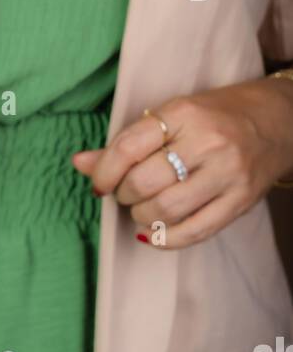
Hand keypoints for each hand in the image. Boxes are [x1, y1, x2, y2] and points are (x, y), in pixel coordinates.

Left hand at [71, 75, 292, 248]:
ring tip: (141, 208)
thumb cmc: (214, 115)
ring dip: (142, 216)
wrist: (276, 122)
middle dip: (124, 194)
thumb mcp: (172, 116)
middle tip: (123, 192)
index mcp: (184, 113)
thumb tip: (79, 163)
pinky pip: (196, 232)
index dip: (104, 170)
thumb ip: (126, 142)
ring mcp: (227, 175)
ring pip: (168, 210)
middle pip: (146, 182)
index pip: (129, 147)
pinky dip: (166, 239)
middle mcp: (207, 143)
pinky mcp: (240, 203)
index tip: (97, 182)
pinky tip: (154, 232)